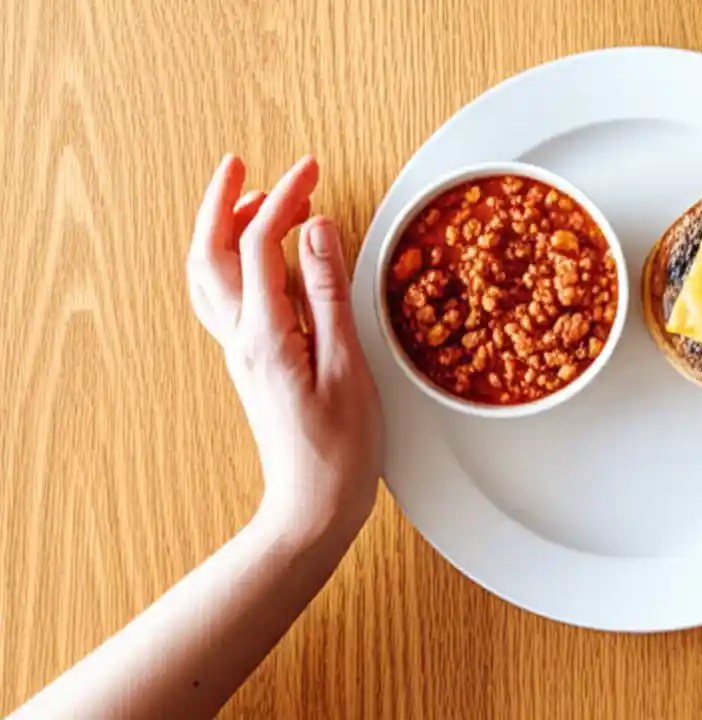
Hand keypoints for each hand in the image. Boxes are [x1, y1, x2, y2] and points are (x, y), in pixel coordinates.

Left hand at [187, 155, 382, 543]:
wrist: (311, 505)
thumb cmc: (338, 448)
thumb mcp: (346, 365)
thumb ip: (328, 293)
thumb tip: (316, 231)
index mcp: (265, 334)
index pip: (262, 244)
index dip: (283, 198)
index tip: (309, 170)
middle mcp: (241, 338)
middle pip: (212, 253)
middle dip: (224, 202)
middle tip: (245, 166)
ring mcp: (242, 351)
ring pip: (211, 276)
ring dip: (224, 230)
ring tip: (253, 201)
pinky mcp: (253, 362)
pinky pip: (226, 297)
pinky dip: (235, 262)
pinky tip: (264, 260)